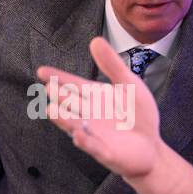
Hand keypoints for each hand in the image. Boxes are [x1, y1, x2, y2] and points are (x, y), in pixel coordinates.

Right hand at [37, 37, 163, 181]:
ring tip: (52, 109)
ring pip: (76, 125)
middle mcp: (89, 115)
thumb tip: (95, 40)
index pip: (72, 85)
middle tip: (50, 88)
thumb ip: (113, 65)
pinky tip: (78, 135)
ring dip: (64, 119)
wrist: (151, 147)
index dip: (57, 78)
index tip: (41, 71)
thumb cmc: (138, 116)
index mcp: (94, 97)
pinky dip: (85, 141)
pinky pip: (93, 147)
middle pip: (70, 104)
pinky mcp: (105, 152)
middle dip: (60, 97)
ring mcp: (94, 134)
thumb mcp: (129, 85)